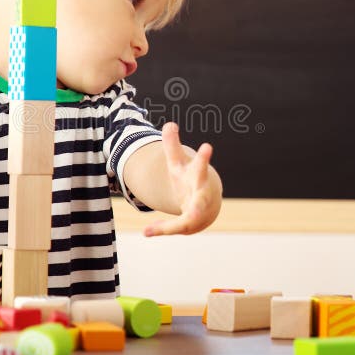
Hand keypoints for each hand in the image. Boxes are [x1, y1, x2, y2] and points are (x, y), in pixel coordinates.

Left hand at [144, 122, 221, 236]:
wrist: (207, 203)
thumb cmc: (190, 178)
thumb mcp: (178, 162)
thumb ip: (172, 145)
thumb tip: (169, 124)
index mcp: (197, 176)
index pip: (201, 165)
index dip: (204, 157)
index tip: (207, 146)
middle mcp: (201, 196)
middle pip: (201, 200)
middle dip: (198, 207)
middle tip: (193, 212)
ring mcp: (198, 212)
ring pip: (187, 220)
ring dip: (173, 226)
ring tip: (154, 230)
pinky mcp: (190, 225)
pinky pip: (175, 229)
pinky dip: (161, 230)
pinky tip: (147, 231)